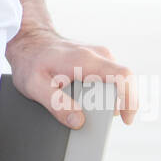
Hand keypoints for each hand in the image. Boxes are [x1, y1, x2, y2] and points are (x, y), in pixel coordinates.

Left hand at [8, 0, 137, 128]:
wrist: (29, 38)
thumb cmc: (30, 60)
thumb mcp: (34, 85)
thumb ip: (56, 104)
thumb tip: (78, 122)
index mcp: (86, 60)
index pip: (123, 77)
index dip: (131, 100)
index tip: (126, 119)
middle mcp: (98, 55)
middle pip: (122, 84)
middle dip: (113, 105)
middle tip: (92, 118)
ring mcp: (99, 56)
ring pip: (115, 83)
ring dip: (105, 100)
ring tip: (80, 106)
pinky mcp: (97, 60)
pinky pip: (108, 80)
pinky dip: (100, 94)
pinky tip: (81, 100)